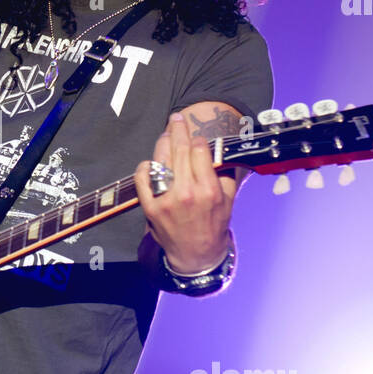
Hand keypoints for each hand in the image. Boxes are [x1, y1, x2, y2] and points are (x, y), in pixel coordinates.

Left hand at [133, 111, 236, 273]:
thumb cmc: (213, 225)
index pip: (200, 150)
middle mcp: (187, 193)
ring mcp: (166, 200)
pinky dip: (146, 166)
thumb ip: (227, 174)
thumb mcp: (229, 200)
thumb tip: (222, 151)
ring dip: (163, 143)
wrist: (196, 255)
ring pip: (161, 159)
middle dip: (178, 129)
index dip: (198, 138)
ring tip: (167, 135)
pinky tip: (153, 162)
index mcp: (209, 190)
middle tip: (177, 118)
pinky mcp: (150, 207)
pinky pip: (143, 177)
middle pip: (179, 150)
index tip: (197, 135)